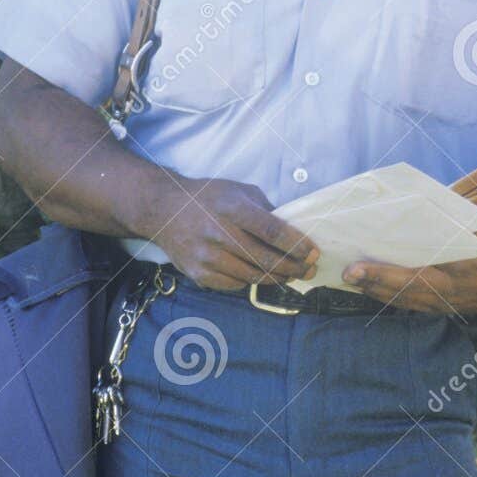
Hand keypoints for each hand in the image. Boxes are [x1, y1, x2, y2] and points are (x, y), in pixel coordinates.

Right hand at [150, 175, 318, 290]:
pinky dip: (251, 282)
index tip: (313, 253)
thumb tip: (293, 231)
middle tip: (309, 271)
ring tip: (290, 275)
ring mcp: (206, 256)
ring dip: (277, 279)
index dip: (297, 245)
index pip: (273, 231)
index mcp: (233, 208)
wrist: (164, 210)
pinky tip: (260, 275)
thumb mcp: (239, 191)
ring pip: (252, 276)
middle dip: (294, 268)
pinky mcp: (198, 273)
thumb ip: (266, 209)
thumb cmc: (208, 198)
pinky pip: (234, 285)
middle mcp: (218, 233)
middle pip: (266, 259)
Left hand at [342, 223, 476, 315]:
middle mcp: (453, 292)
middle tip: (349, 273)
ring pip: (407, 301)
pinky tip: (371, 289)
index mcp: (467, 272)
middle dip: (378, 283)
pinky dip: (390, 298)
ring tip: (352, 279)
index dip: (391, 274)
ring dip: (378, 292)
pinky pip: (412, 305)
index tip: (365, 266)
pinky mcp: (444, 308)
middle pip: (409, 291)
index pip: (424, 274)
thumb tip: (442, 207)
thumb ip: (474, 224)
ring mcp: (447, 304)